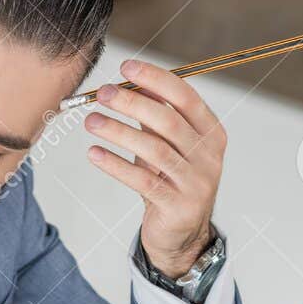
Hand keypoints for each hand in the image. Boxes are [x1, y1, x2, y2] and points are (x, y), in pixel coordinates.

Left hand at [84, 58, 226, 276]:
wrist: (182, 235)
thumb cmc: (172, 181)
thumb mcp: (169, 146)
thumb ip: (157, 116)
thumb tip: (133, 81)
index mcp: (212, 132)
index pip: (186, 97)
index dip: (156, 79)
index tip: (126, 67)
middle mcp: (208, 156)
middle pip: (168, 121)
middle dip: (132, 103)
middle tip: (103, 93)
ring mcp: (195, 183)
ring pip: (154, 150)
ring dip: (119, 132)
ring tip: (91, 121)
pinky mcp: (176, 206)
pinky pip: (142, 181)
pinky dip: (115, 166)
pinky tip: (94, 153)